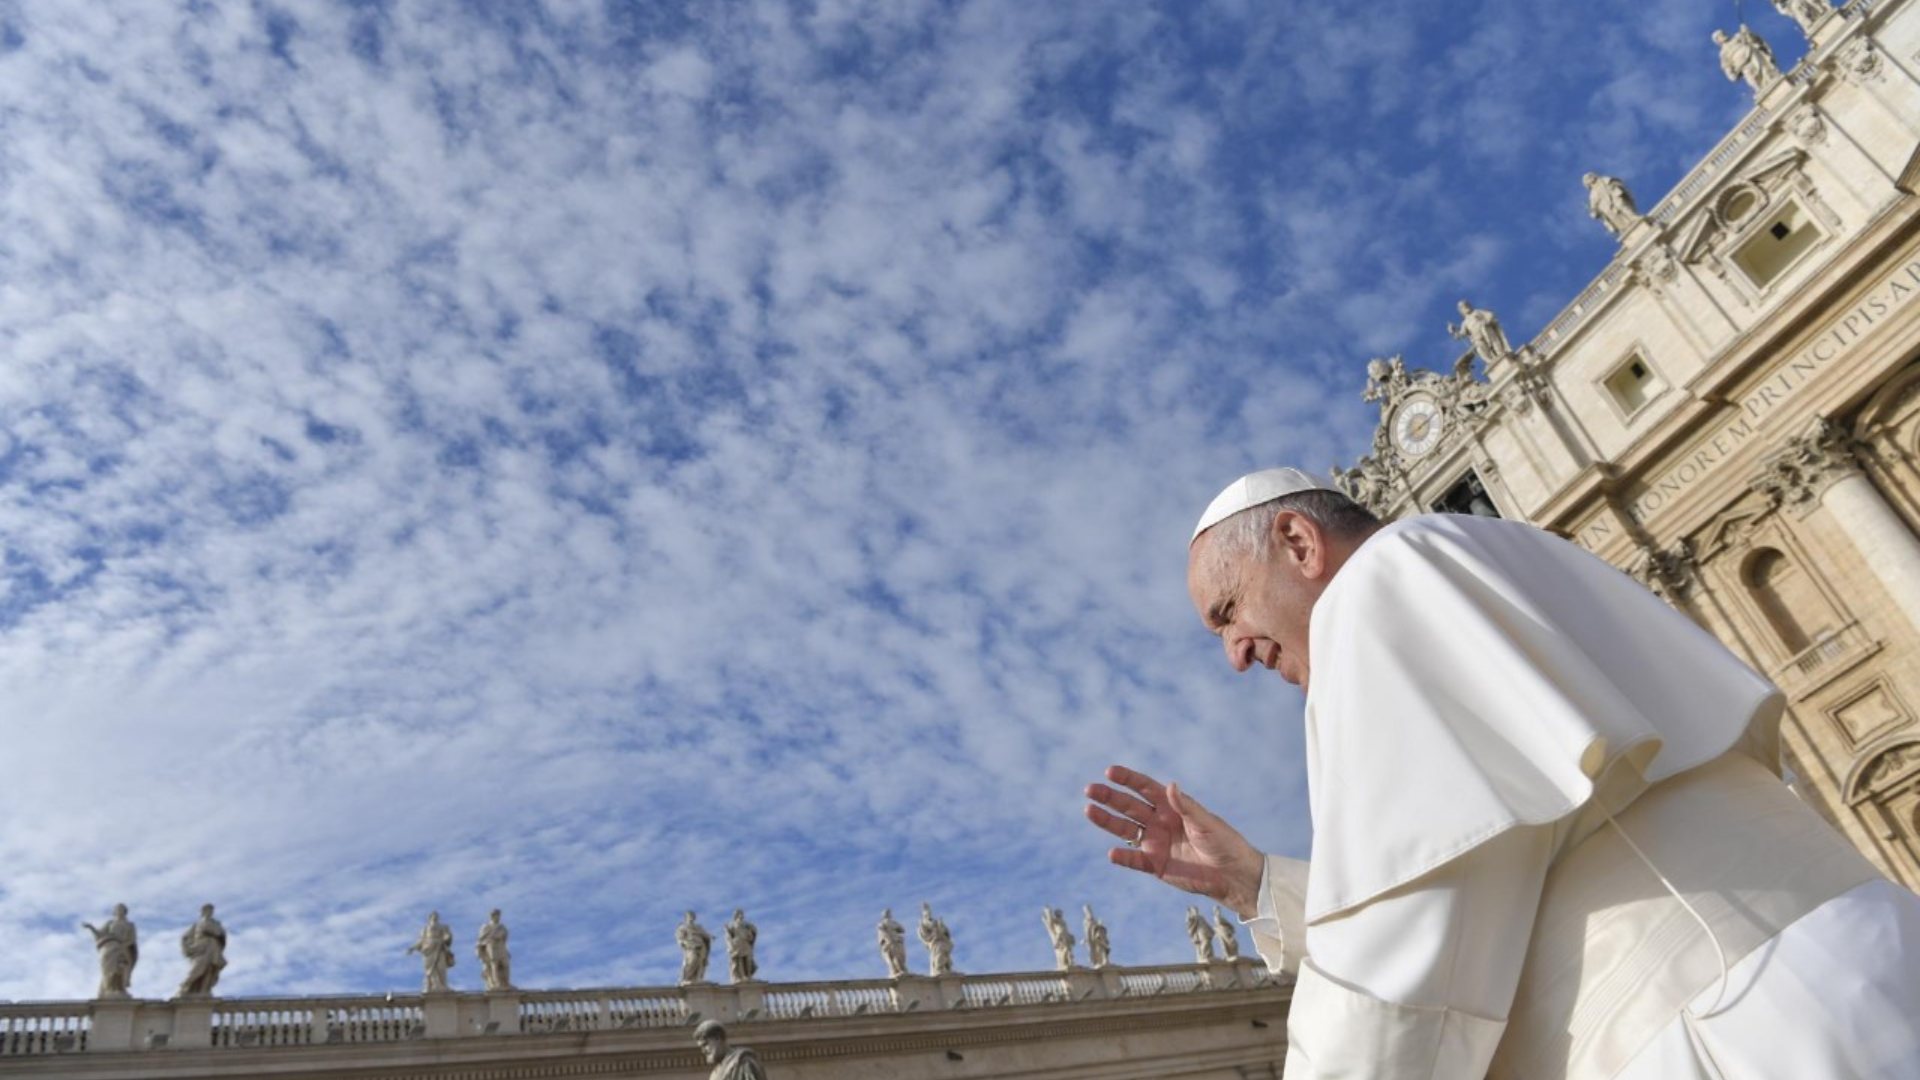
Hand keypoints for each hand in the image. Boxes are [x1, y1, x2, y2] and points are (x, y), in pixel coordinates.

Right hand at [1084, 765, 1264, 918]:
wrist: (1232, 874)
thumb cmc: (1224, 842)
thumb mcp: (1205, 822)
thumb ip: (1186, 806)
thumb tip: (1169, 785)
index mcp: (1171, 807)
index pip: (1144, 788)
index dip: (1127, 779)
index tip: (1110, 771)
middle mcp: (1159, 822)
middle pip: (1129, 807)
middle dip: (1110, 797)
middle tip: (1091, 790)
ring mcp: (1155, 843)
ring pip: (1125, 830)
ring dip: (1107, 821)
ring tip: (1089, 810)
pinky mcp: (1155, 865)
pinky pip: (1135, 860)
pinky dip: (1123, 858)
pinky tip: (1111, 854)